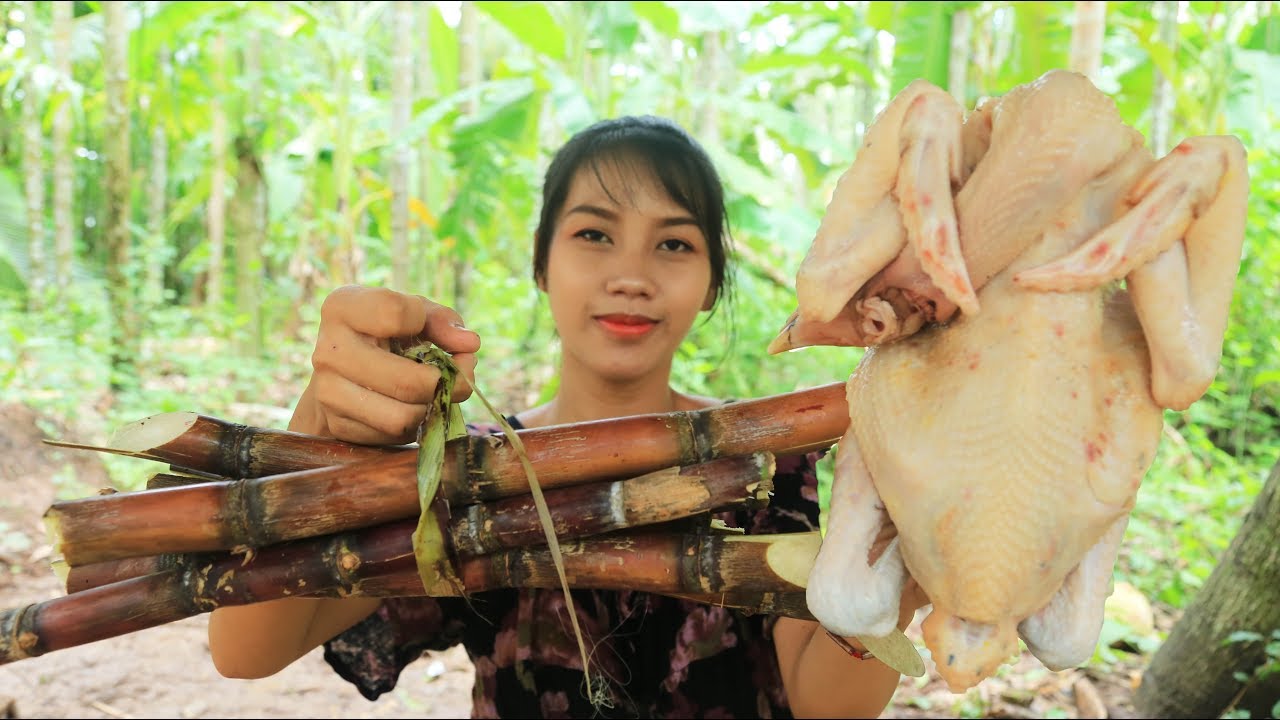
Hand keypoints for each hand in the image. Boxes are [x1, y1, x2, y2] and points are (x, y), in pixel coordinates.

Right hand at [291, 285, 480, 444]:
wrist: (345, 372)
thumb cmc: (387, 334)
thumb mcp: (415, 314)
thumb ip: (443, 322)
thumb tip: (470, 343)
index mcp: (342, 307)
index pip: (393, 312)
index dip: (423, 321)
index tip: (423, 325)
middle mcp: (328, 350)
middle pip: (405, 381)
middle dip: (443, 382)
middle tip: (456, 376)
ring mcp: (328, 392)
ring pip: (402, 416)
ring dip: (431, 407)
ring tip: (437, 392)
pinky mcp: (338, 425)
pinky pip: (394, 435)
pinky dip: (415, 423)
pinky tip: (415, 406)